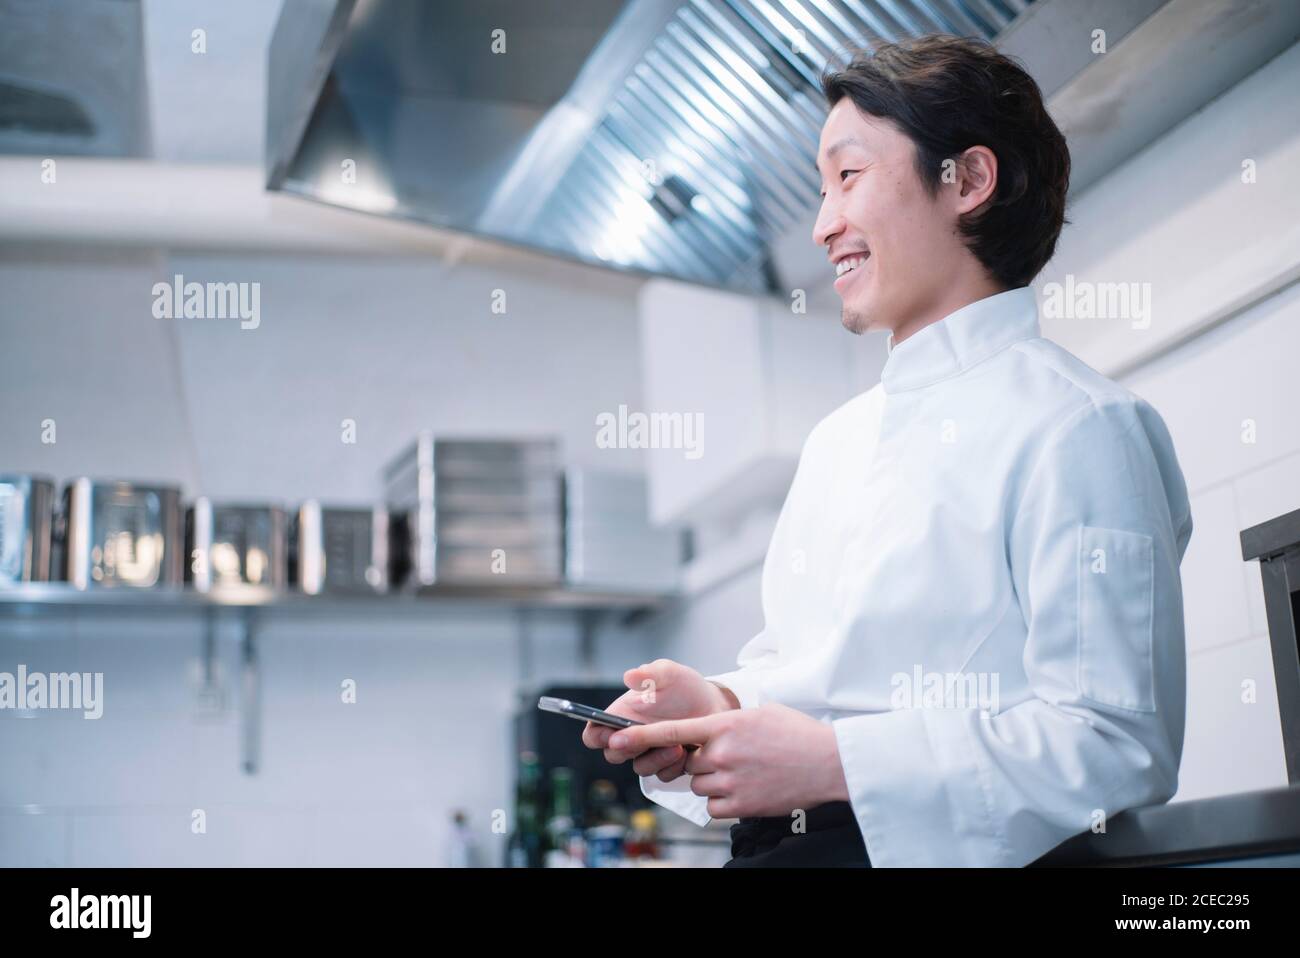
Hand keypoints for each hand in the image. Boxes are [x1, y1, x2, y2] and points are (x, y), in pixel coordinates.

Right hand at [582, 659, 736, 780]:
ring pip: (640, 768)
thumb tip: (630, 676)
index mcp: (623, 714)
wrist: (714, 704)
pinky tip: (686, 753)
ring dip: (655, 759)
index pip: (595, 733)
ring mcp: (650, 753)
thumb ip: (650, 673)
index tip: (608, 733)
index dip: (596, 736)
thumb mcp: (669, 673)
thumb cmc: (685, 687)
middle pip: (613, 753)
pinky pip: (662, 775)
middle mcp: (633, 736)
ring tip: (675, 746)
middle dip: (627, 748)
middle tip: (641, 739)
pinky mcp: (668, 764)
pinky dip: (672, 767)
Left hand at [607, 703, 849, 818]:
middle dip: (702, 762)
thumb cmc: (798, 733)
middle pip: (688, 764)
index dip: (641, 736)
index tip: (616, 739)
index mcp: (725, 725)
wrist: (828, 763)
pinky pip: (712, 807)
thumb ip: (729, 720)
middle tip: (733, 758)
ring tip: (745, 772)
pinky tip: (745, 790)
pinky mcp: (740, 804)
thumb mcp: (760, 712)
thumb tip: (710, 731)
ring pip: (699, 786)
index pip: (673, 731)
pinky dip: (722, 802)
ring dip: (713, 782)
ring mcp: (730, 780)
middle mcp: (722, 752)